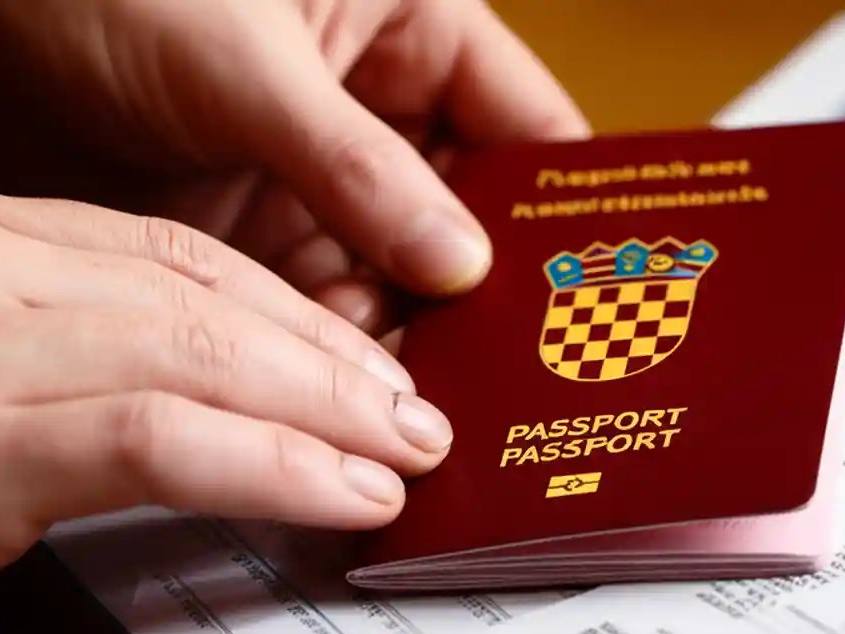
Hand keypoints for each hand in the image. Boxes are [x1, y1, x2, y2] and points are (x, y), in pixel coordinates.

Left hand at [0, 0, 588, 332]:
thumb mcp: (247, 65)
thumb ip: (357, 170)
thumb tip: (458, 263)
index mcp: (411, 26)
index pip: (525, 126)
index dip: (564, 206)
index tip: (596, 286)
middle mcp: (377, 106)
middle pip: (471, 215)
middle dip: (485, 290)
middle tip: (513, 367)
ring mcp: (319, 174)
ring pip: (401, 269)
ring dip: (411, 328)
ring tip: (425, 386)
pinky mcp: (259, 227)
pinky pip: (325, 297)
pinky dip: (339, 344)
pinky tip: (349, 382)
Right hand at [0, 187, 452, 582]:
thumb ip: (61, 351)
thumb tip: (193, 394)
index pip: (175, 258)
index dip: (292, 313)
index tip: (370, 362)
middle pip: (204, 300)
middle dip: (330, 363)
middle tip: (417, 416)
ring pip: (202, 352)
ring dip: (327, 409)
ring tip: (406, 454)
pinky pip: (157, 440)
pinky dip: (270, 464)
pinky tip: (346, 490)